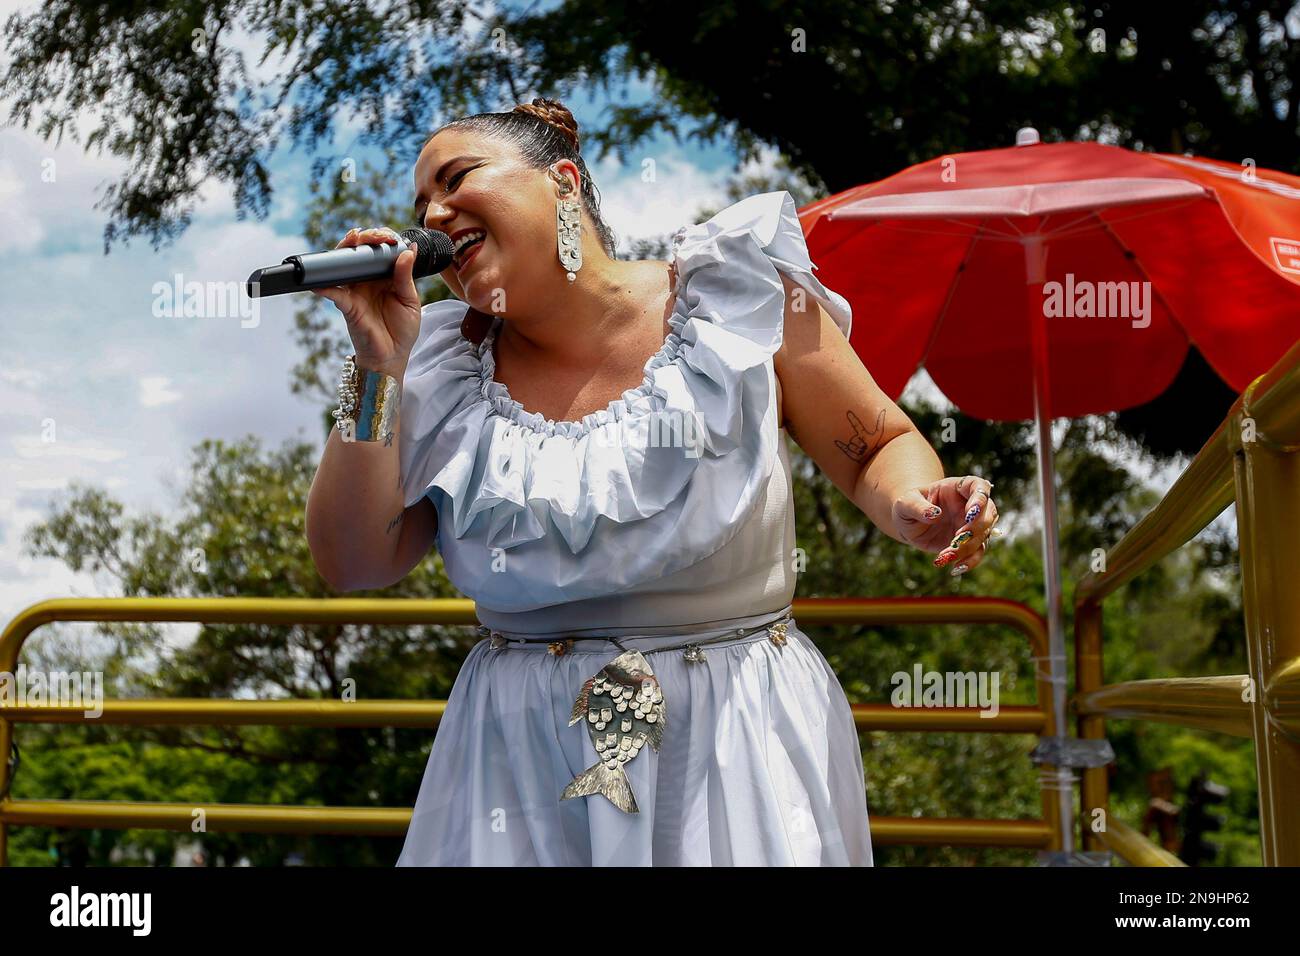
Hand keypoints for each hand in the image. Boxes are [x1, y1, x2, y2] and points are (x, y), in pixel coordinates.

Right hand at [312, 226, 422, 374]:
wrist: (392, 356)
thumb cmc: (402, 330)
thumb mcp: (410, 301)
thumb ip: (406, 276)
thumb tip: (410, 249)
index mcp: (385, 275)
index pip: (380, 249)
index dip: (383, 237)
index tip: (390, 238)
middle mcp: (368, 279)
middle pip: (359, 251)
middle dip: (363, 237)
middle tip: (371, 237)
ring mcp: (355, 290)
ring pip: (343, 264)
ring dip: (345, 249)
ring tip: (352, 241)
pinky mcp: (347, 305)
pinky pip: (332, 293)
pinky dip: (324, 286)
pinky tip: (320, 281)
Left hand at [891, 475, 999, 575]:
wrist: (909, 523)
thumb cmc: (908, 506)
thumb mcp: (905, 503)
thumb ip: (917, 507)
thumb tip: (934, 514)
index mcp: (957, 488)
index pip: (978, 486)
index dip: (980, 499)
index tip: (971, 512)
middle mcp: (969, 505)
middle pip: (988, 513)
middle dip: (976, 527)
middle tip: (958, 538)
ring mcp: (971, 524)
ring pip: (983, 535)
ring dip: (967, 547)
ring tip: (945, 556)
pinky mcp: (968, 543)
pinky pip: (977, 553)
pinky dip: (969, 562)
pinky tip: (956, 569)